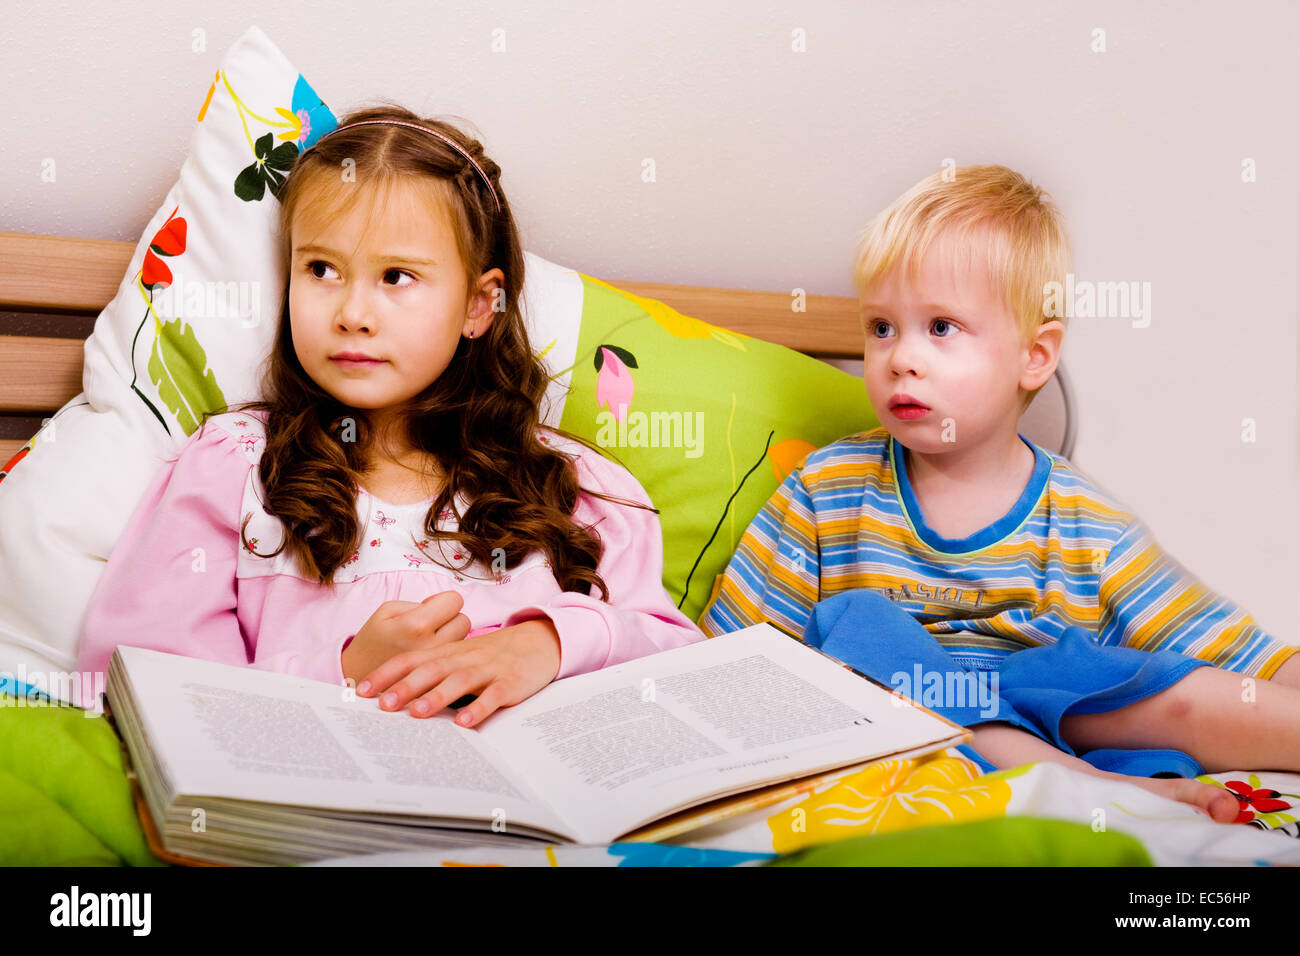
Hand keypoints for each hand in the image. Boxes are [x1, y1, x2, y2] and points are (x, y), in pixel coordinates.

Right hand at [341, 591, 470, 683]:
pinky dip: (450, 654)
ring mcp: (436, 665)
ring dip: (451, 636)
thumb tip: (443, 607)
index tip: (431, 608)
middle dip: (450, 618)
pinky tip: (433, 655)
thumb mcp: (388, 610)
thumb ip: (420, 603)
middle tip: (431, 625)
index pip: (455, 601)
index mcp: (417, 625)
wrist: (357, 676)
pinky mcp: (438, 678)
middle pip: (464, 620)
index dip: (443, 601)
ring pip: (464, 640)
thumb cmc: (374, 639)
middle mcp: (431, 646)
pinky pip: (456, 658)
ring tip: (429, 640)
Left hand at [356, 618, 562, 727]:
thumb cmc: (490, 656)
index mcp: (448, 653)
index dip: (387, 673)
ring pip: (460, 681)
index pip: (411, 659)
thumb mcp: (459, 658)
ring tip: (418, 713)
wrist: (536, 642)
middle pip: (431, 669)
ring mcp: (487, 669)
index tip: (362, 691)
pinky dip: (478, 708)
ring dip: (438, 696)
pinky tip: (465, 723)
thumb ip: (432, 674)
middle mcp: (464, 658)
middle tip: (384, 705)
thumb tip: (394, 698)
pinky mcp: (509, 683)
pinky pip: (493, 696)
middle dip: (406, 686)